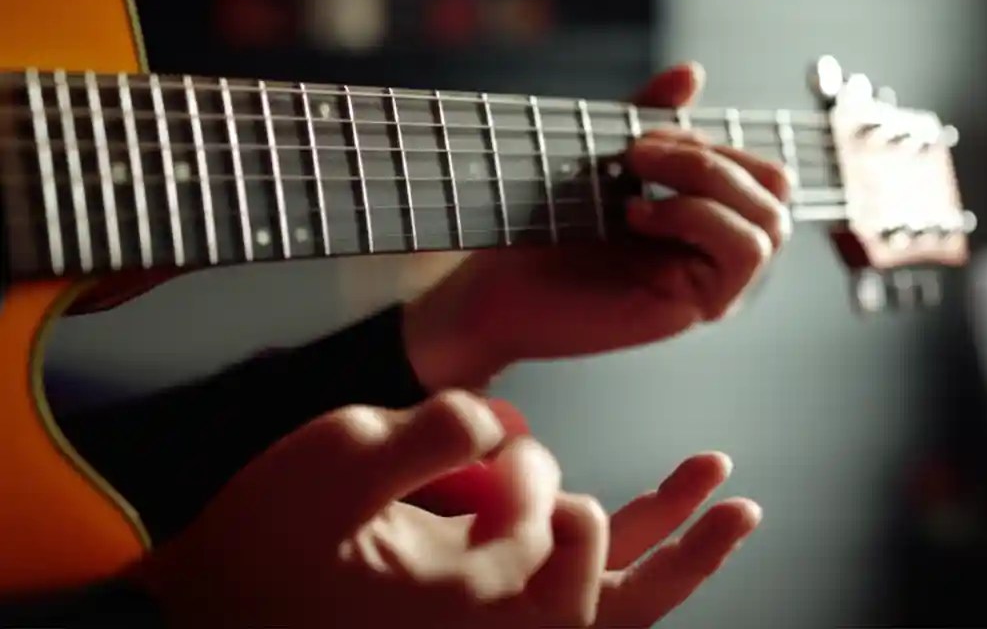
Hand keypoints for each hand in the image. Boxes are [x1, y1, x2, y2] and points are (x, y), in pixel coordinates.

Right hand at [132, 391, 758, 627]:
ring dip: (675, 554)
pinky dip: (620, 565)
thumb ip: (431, 433)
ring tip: (733, 504)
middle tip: (732, 492)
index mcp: (478, 607)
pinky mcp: (475, 620)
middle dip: (677, 538)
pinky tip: (648, 522)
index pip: (568, 533)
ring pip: (613, 608)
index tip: (486, 457)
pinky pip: (571, 606)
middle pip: (630, 602)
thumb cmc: (262, 545)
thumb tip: (502, 424)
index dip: (539, 477)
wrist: (208, 612)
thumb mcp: (336, 463)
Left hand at [402, 62, 793, 387]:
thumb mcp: (605, 159)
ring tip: (635, 185)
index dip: (709, 141)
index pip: (760, 169)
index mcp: (708, 215)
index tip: (638, 139)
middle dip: (710, 157)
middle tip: (637, 156)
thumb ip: (651, 119)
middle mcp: (719, 250)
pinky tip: (638, 218)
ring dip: (706, 184)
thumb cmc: (545, 228)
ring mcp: (713, 281)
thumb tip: (692, 72)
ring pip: (770, 223)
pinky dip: (696, 219)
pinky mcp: (697, 306)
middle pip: (778, 188)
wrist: (498, 288)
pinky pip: (743, 253)